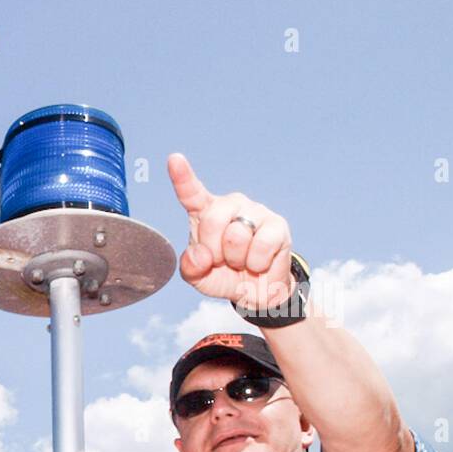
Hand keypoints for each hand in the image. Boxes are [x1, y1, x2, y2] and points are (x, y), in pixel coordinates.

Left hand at [167, 152, 294, 310]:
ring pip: (236, 234)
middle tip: (222, 260)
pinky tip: (258, 263)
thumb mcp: (198, 277)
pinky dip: (256, 263)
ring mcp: (255, 212)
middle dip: (213, 249)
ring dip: (236, 259)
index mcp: (205, 213)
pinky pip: (261, 246)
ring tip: (241, 261)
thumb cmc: (223, 276)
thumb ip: (190, 267)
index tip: (174, 159)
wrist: (255, 292)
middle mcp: (230, 205)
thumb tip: (200, 254)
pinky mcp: (277, 225)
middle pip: (212, 220)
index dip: (183, 177)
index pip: (191, 193)